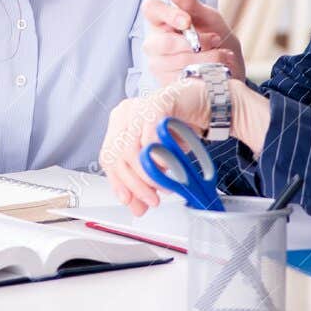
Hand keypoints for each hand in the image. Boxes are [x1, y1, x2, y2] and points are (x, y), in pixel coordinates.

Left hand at [98, 81, 211, 214]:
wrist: (203, 103)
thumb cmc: (178, 129)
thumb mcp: (159, 159)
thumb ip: (145, 181)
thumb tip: (137, 206)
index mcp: (118, 126)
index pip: (108, 159)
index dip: (118, 183)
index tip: (129, 201)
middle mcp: (124, 115)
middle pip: (116, 156)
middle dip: (134, 184)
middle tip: (152, 199)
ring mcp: (138, 107)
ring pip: (130, 148)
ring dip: (147, 174)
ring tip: (165, 186)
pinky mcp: (156, 103)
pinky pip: (151, 134)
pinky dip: (158, 156)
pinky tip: (169, 166)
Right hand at [143, 0, 246, 85]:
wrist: (229, 69)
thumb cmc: (214, 38)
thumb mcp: (205, 15)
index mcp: (161, 20)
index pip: (151, 9)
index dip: (168, 14)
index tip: (187, 20)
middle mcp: (154, 43)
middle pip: (161, 42)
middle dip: (193, 43)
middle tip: (215, 40)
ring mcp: (158, 64)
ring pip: (174, 62)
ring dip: (205, 58)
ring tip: (222, 56)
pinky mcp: (167, 84)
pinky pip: (181, 78)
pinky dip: (203, 73)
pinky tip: (215, 70)